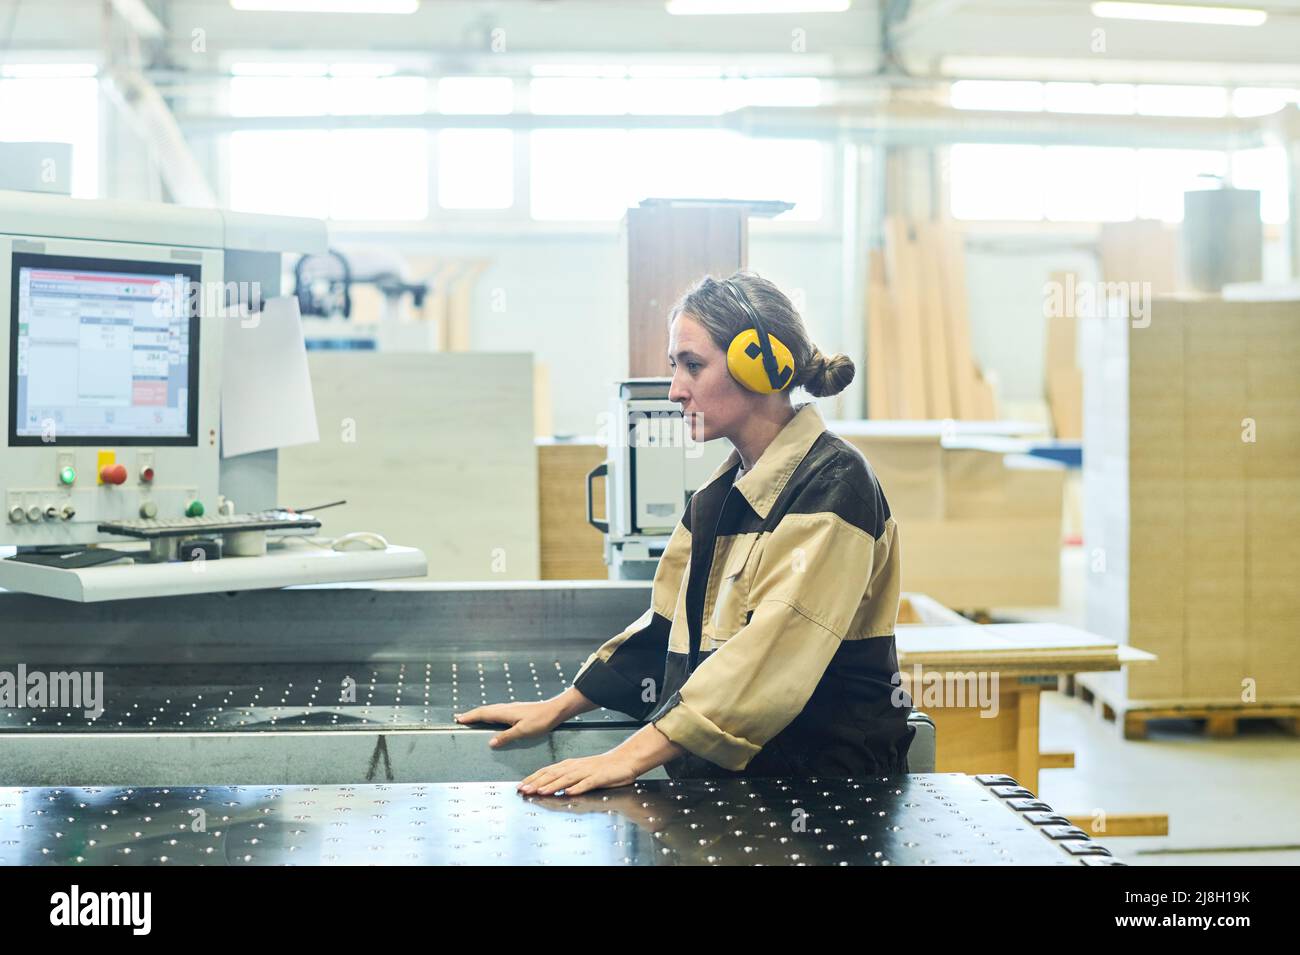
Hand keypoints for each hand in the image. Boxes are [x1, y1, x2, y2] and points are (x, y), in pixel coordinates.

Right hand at [454, 700, 561, 747]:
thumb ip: (506, 737)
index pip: (483, 713)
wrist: (555, 710)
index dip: (470, 716)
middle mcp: (506, 708)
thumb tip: (491, 742)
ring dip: (480, 714)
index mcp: (505, 712)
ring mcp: (512, 708)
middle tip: (460, 718)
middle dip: (472, 714)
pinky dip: (490, 714)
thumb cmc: (541, 720)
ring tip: (472, 718)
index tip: (459, 719)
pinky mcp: (517, 710)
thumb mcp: (523, 731)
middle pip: (485, 710)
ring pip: (491, 710)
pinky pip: (498, 711)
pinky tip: (492, 719)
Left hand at [517, 751, 640, 796]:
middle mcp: (575, 767)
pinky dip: (577, 788)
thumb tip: (547, 785)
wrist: (624, 760)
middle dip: (537, 783)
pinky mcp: (599, 777)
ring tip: (540, 792)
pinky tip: (568, 792)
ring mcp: (587, 772)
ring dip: (552, 785)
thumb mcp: (581, 771)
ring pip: (566, 779)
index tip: (520, 786)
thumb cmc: (603, 768)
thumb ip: (565, 778)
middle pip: (553, 775)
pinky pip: (586, 783)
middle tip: (523, 790)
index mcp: (570, 765)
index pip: (547, 771)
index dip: (533, 778)